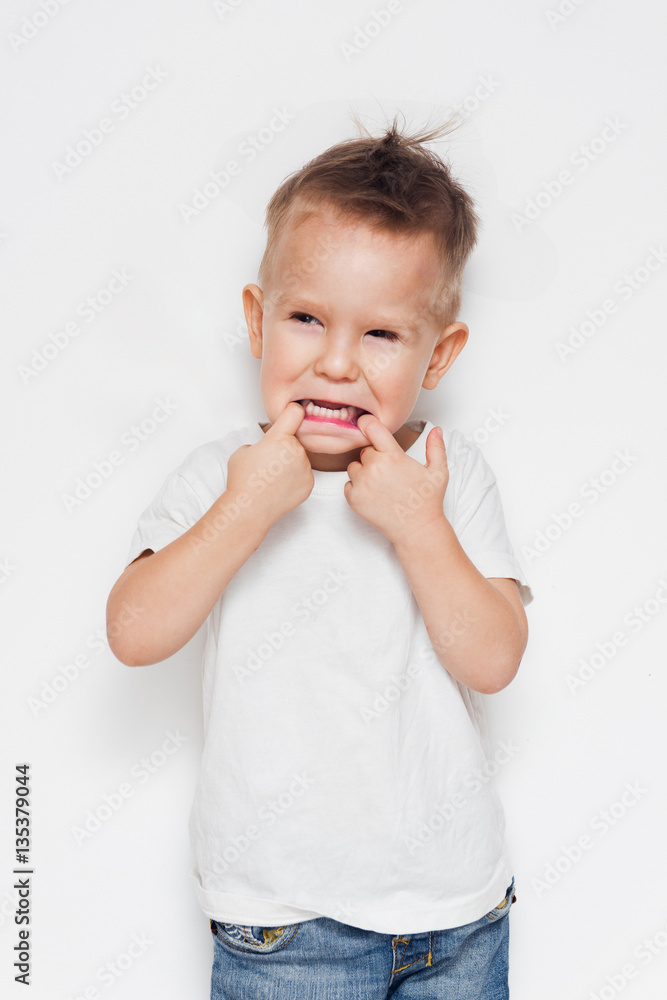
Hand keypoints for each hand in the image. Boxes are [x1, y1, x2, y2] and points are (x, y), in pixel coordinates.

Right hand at [226, 402, 313, 531]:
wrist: (249, 508)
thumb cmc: (242, 479)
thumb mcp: (243, 450)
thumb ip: (261, 442)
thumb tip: (269, 446)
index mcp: (279, 438)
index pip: (295, 412)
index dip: (292, 412)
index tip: (292, 415)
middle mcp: (296, 450)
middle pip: (295, 440)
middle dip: (285, 447)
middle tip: (269, 462)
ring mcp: (305, 468)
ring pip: (300, 458)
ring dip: (290, 464)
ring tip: (273, 478)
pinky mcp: (309, 483)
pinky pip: (304, 474)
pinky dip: (295, 479)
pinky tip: (280, 487)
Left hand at [344, 415, 448, 545]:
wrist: (417, 529)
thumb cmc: (428, 501)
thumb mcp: (439, 471)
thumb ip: (436, 447)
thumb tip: (436, 429)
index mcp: (393, 456)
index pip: (371, 427)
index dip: (367, 424)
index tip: (366, 424)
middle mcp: (374, 468)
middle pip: (364, 451)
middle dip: (374, 457)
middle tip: (389, 472)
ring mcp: (362, 484)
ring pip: (354, 467)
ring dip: (364, 472)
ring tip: (382, 484)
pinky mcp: (354, 499)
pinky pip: (348, 484)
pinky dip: (357, 488)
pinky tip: (374, 495)